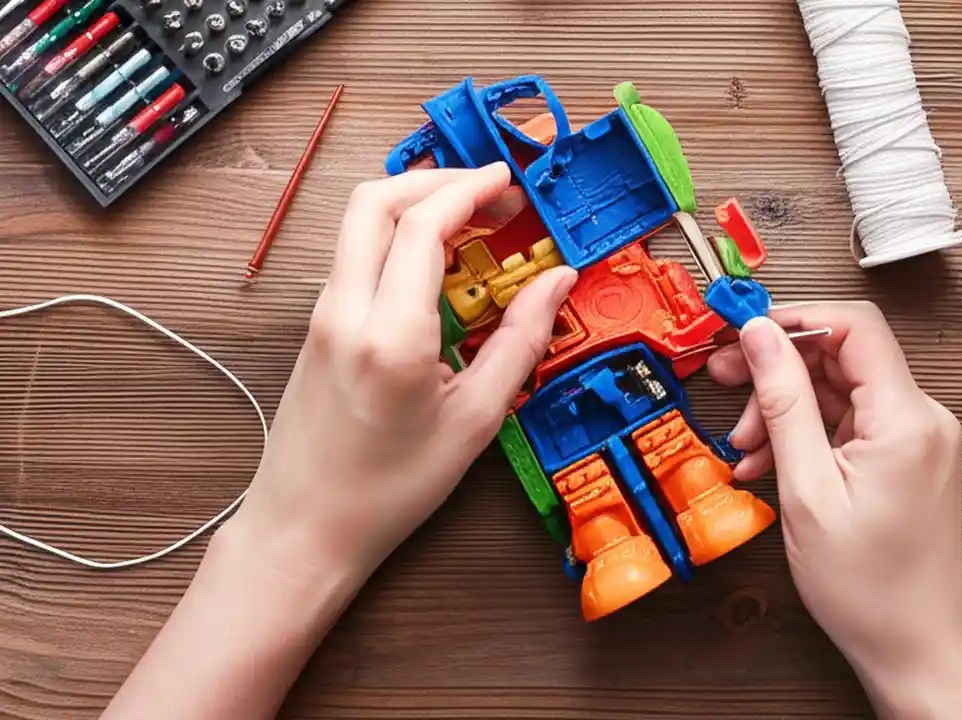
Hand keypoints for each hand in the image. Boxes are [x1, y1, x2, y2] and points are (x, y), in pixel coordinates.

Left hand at [226, 163, 576, 583]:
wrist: (305, 529)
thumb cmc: (385, 491)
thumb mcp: (474, 421)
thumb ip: (520, 343)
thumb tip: (555, 285)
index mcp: (390, 335)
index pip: (423, 224)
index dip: (470, 189)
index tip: (506, 183)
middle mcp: (345, 312)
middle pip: (377, 200)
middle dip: (438, 181)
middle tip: (490, 195)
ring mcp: (323, 316)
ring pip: (359, 222)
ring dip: (413, 205)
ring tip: (470, 226)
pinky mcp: (317, 327)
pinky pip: (356, 256)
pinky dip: (396, 239)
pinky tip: (436, 266)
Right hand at [707, 303, 961, 717]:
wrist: (915, 648)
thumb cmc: (870, 589)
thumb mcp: (807, 491)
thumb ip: (783, 404)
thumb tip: (760, 337)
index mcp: (907, 420)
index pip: (853, 326)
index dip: (793, 319)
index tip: (742, 328)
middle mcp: (923, 419)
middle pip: (841, 357)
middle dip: (778, 368)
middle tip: (723, 379)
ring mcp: (918, 439)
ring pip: (840, 392)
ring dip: (786, 409)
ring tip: (746, 446)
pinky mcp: (907, 458)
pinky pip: (850, 424)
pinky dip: (807, 435)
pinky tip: (770, 462)